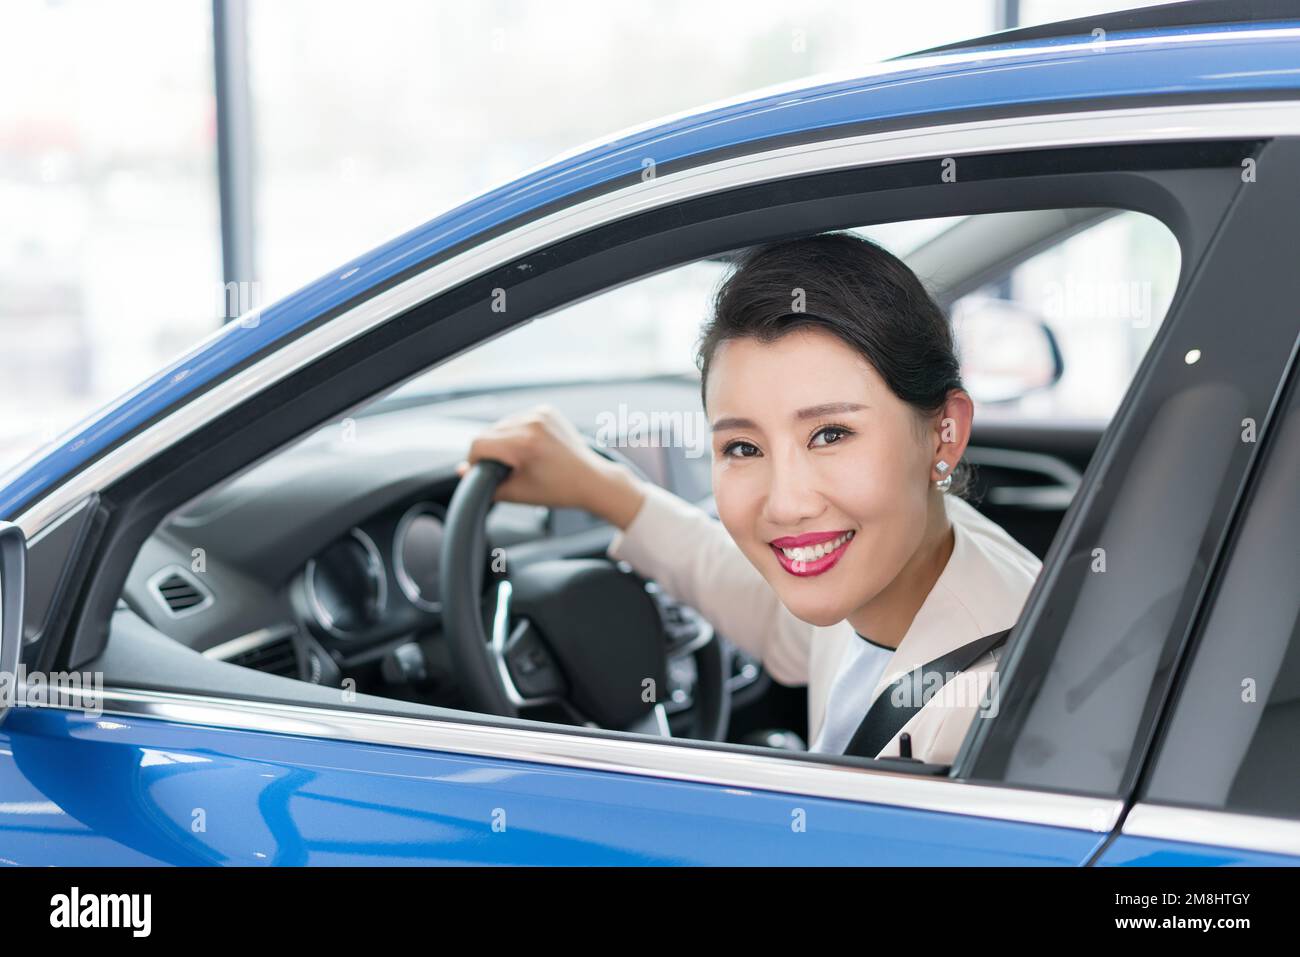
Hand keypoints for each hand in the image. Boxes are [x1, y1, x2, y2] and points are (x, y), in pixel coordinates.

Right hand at [456, 404, 645, 528]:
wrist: (592, 479)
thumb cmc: (559, 490)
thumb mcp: (517, 493)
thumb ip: (485, 483)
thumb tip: (462, 470)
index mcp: (525, 442)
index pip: (479, 443)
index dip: (474, 461)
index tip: (481, 471)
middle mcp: (532, 422)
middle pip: (489, 432)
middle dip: (489, 451)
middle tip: (505, 469)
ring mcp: (540, 413)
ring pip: (502, 424)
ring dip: (502, 440)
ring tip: (520, 459)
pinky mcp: (546, 410)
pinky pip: (518, 418)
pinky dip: (517, 431)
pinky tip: (530, 447)